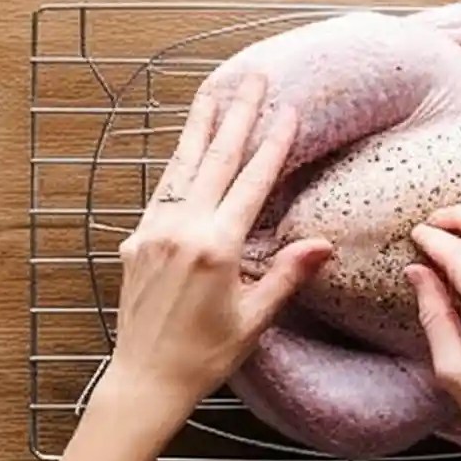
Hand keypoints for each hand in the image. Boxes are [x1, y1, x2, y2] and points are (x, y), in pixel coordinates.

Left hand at [100, 74, 331, 424]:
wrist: (145, 381)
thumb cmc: (204, 356)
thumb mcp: (254, 318)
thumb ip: (286, 275)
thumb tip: (323, 244)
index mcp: (216, 247)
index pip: (252, 183)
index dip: (273, 144)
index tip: (288, 111)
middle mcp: (182, 230)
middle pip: (216, 160)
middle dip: (238, 115)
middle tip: (254, 79)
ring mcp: (154, 232)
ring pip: (182, 166)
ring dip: (200, 126)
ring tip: (213, 91)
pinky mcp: (137, 241)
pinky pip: (162, 191)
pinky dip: (177, 163)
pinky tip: (185, 146)